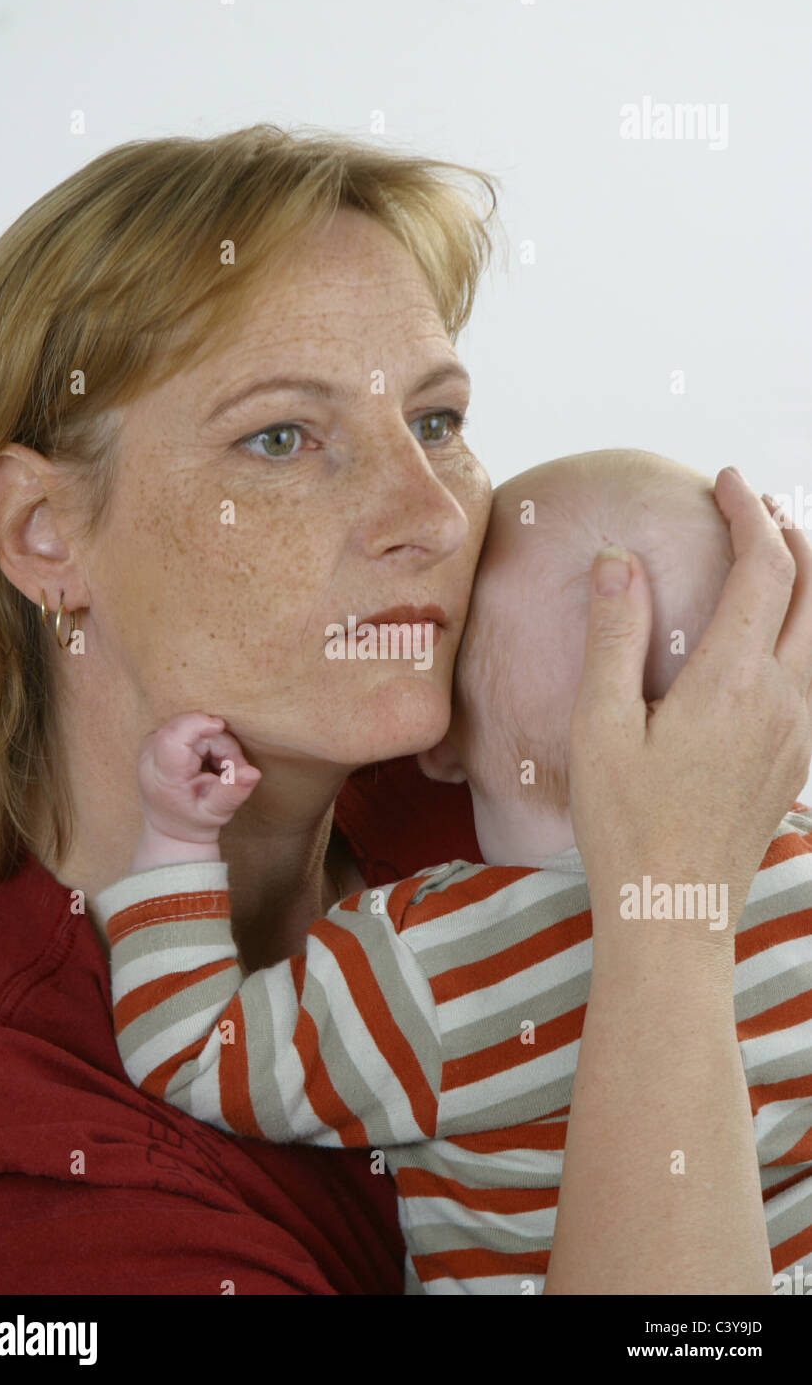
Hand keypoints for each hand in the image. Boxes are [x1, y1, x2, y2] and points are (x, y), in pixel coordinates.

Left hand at [135, 712, 260, 845]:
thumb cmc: (194, 820)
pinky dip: (205, 741)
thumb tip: (253, 773)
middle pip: (193, 731)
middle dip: (221, 745)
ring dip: (216, 744)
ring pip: (195, 726)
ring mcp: (151, 744)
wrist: (170, 826)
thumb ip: (234, 792)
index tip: (219, 726)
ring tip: (218, 771)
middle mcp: (150, 755)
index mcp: (163, 776)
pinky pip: (189, 727)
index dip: (196, 724)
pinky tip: (206, 761)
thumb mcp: (217, 812)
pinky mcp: (157, 738)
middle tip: (229, 773)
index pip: (172, 737)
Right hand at [569, 468, 811, 944]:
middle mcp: (783, 698)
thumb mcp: (600, 726)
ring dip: (811, 581)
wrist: (672, 909)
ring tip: (780, 556)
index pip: (765, 567)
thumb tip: (621, 560)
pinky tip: (781, 637)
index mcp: (733, 681)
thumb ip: (614, 636)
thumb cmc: (626, 823)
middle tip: (753, 506)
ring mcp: (800, 731)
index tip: (724, 481)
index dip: (749, 512)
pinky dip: (811, 631)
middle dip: (792, 533)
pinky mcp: (799, 760)